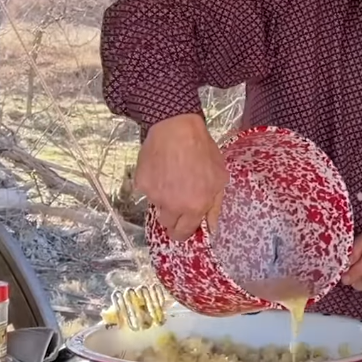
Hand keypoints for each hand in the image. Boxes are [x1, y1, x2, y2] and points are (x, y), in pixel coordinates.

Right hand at [134, 113, 228, 241]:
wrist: (176, 128)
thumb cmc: (202, 151)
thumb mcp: (220, 178)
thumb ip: (215, 207)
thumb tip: (212, 228)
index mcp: (195, 207)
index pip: (183, 233)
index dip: (184, 231)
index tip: (184, 225)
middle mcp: (173, 206)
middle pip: (167, 225)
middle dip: (173, 217)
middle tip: (178, 200)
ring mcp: (155, 196)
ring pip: (157, 207)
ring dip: (163, 199)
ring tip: (172, 178)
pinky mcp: (141, 184)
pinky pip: (146, 191)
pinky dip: (152, 185)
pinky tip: (161, 170)